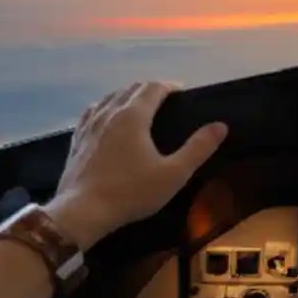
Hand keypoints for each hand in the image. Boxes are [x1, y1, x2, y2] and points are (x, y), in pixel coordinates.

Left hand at [44, 81, 227, 248]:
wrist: (83, 211)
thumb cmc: (131, 192)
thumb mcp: (173, 174)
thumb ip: (198, 148)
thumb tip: (220, 126)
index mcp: (133, 116)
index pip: (153, 88)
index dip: (170, 86)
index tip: (182, 93)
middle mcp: (109, 112)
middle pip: (131, 89)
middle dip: (150, 89)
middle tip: (166, 100)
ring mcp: (89, 124)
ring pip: (110, 97)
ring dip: (127, 96)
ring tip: (139, 107)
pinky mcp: (77, 138)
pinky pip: (92, 111)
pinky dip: (106, 107)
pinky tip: (106, 118)